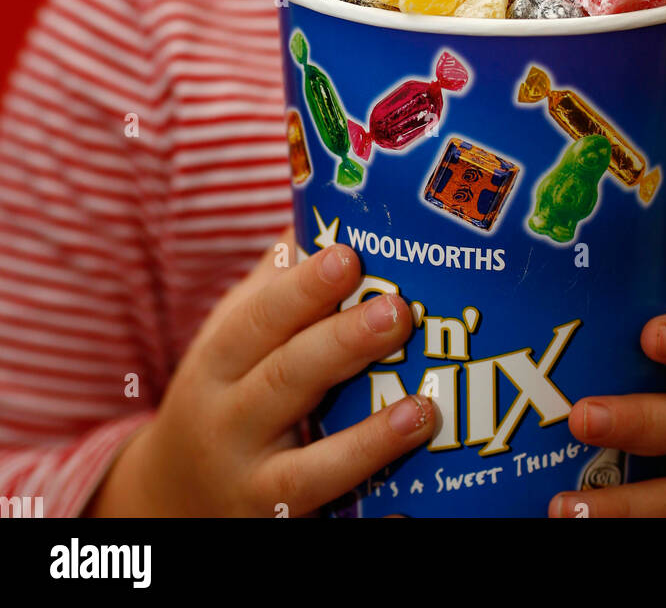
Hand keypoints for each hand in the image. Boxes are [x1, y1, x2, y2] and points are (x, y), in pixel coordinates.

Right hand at [86, 226, 432, 516]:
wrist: (171, 500)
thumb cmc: (226, 392)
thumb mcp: (231, 337)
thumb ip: (276, 282)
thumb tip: (331, 206)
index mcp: (217, 363)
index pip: (256, 320)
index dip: (302, 290)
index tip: (347, 256)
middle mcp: (227, 425)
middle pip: (285, 382)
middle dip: (343, 346)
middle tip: (399, 312)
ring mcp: (254, 487)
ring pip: (309, 465)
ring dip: (370, 439)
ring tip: (423, 406)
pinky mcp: (280, 529)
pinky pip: (325, 519)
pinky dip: (367, 509)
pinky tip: (409, 503)